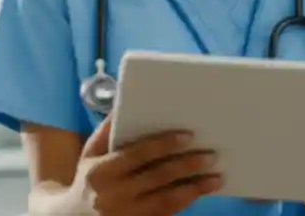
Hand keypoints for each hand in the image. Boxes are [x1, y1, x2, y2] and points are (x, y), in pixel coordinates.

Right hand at [67, 118, 221, 214]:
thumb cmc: (88, 178)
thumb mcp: (90, 153)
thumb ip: (107, 130)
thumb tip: (124, 100)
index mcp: (101, 172)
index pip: (137, 155)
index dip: (163, 145)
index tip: (188, 135)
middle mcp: (113, 195)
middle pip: (157, 177)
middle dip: (186, 165)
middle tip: (211, 155)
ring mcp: (127, 214)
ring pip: (166, 201)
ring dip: (194, 189)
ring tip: (216, 178)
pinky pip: (166, 214)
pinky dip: (186, 203)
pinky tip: (201, 192)